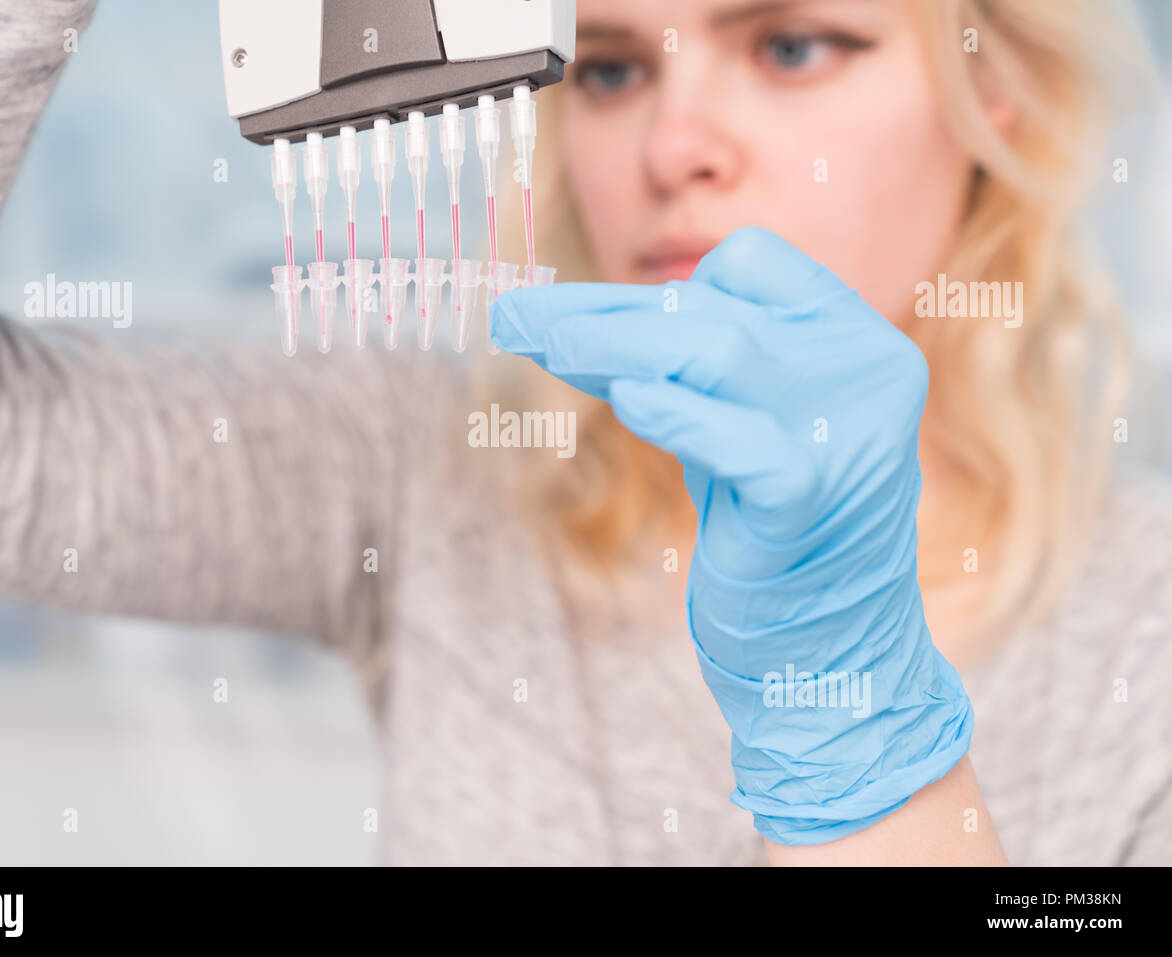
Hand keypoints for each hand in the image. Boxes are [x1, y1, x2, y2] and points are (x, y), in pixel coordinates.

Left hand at [491, 227, 972, 844]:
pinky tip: (630, 402)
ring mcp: (847, 440)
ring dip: (611, 345)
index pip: (751, 265)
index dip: (664, 287)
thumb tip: (564, 318)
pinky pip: (749, 448)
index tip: (583, 318)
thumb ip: (681, 366)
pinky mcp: (814, 507)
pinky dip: (687, 421)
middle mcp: (866, 374)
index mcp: (858, 339)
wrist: (834, 656)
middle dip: (601, 314)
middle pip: (712, 312)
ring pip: (718, 356)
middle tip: (511, 313)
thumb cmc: (774, 531)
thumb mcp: (734, 426)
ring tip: (537, 340)